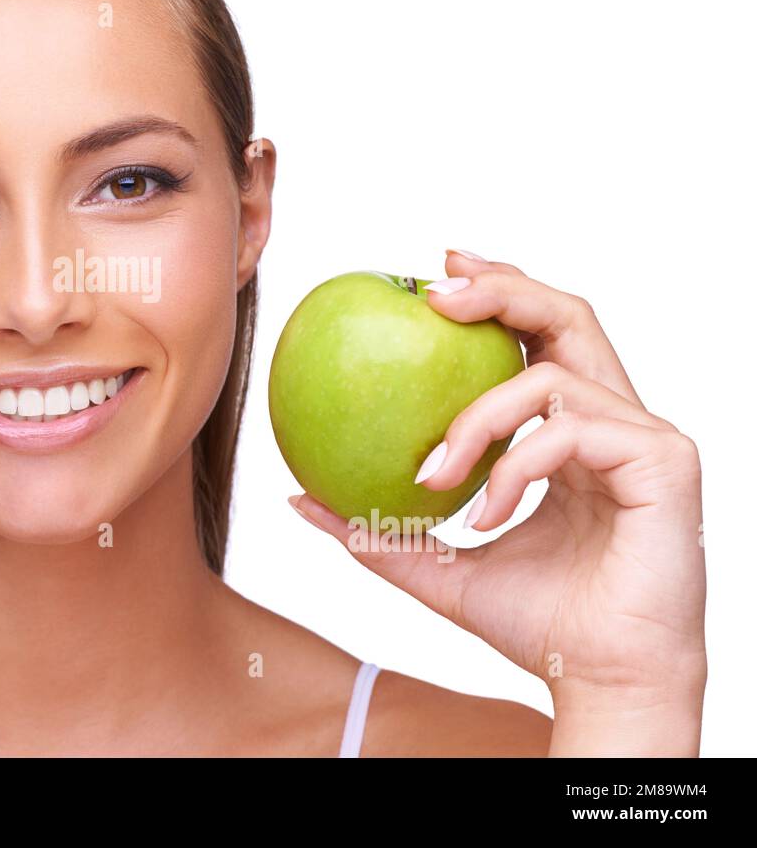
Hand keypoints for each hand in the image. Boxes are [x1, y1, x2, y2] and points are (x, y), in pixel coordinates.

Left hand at [289, 250, 706, 714]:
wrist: (601, 683)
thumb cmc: (537, 626)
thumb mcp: (436, 568)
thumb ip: (376, 530)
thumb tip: (298, 498)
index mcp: (572, 433)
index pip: (538, 338)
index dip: (493, 295)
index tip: (431, 279)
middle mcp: (613, 422)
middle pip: (567, 316)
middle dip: (498, 290)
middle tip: (430, 293)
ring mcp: (643, 438)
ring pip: (551, 376)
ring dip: (476, 418)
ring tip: (434, 472)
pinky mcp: (665, 461)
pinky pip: (569, 431)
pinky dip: (513, 467)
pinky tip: (486, 517)